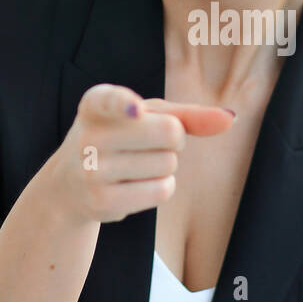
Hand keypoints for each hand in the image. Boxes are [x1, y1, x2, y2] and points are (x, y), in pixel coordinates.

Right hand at [32, 83, 234, 226]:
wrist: (72, 183)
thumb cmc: (120, 138)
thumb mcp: (147, 117)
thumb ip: (188, 115)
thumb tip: (231, 119)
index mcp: (96, 104)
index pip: (110, 100)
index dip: (125, 104)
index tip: (135, 110)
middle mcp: (88, 135)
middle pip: (169, 133)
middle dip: (174, 138)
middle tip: (150, 142)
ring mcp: (92, 171)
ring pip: (168, 163)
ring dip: (165, 165)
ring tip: (134, 165)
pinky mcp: (102, 201)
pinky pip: (163, 190)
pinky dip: (162, 186)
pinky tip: (135, 185)